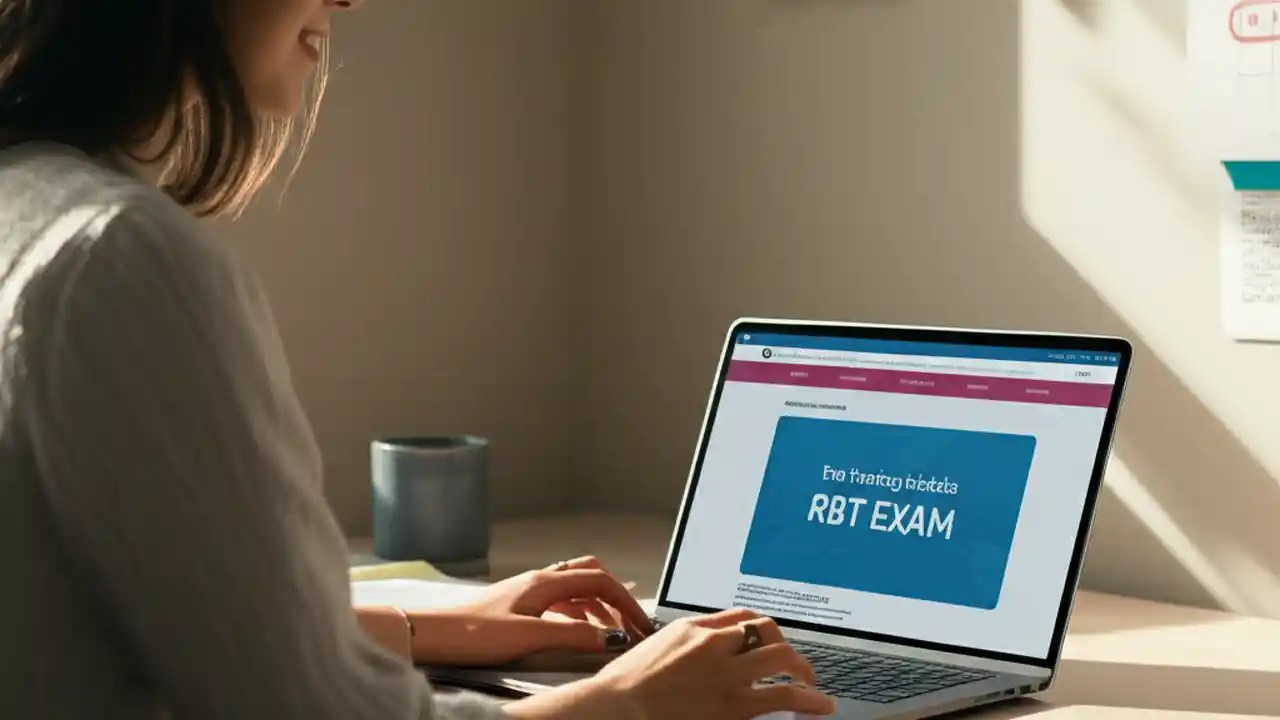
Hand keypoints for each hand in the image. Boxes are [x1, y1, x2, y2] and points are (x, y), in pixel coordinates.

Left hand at [412, 556, 652, 665]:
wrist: (433, 635)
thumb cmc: (473, 633)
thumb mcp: (530, 636)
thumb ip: (574, 636)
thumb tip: (613, 638)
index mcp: (546, 582)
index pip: (601, 580)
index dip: (626, 601)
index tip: (641, 624)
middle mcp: (540, 580)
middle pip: (591, 575)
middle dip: (615, 596)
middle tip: (629, 624)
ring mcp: (529, 591)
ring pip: (576, 589)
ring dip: (598, 606)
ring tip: (610, 632)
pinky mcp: (519, 605)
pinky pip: (560, 602)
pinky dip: (578, 613)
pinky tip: (577, 632)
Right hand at [508, 609, 836, 719]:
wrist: (617, 710)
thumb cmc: (625, 687)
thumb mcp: (655, 648)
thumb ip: (684, 643)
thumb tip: (703, 648)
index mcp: (693, 628)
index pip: (740, 616)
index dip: (762, 628)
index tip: (770, 641)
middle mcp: (714, 644)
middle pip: (767, 631)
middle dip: (787, 648)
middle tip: (797, 666)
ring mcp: (727, 674)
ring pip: (782, 660)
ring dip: (805, 674)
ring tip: (814, 688)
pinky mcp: (734, 705)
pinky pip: (781, 696)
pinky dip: (806, 700)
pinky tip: (816, 706)